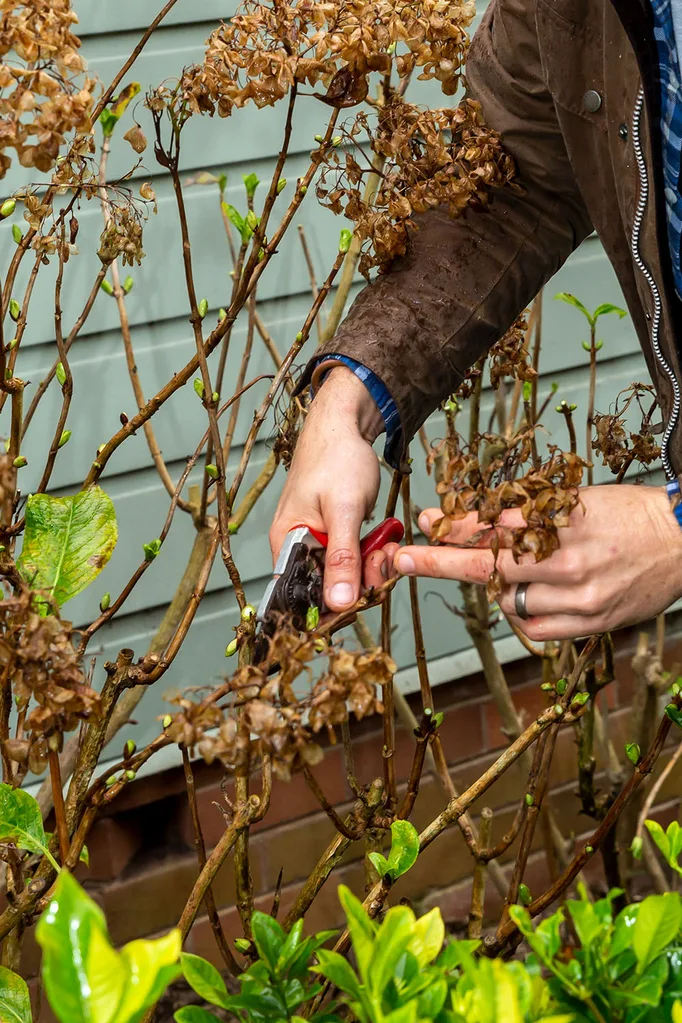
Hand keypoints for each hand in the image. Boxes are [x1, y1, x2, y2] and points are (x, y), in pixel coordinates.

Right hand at [270, 366, 385, 611]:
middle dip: (360, 581)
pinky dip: (370, 553)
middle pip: (326, 587)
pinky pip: (351, 557)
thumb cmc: (337, 459)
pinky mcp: (332, 533)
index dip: (333, 606)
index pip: (302, 596)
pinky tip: (383, 540)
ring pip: (343, 573)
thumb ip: (342, 558)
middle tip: (383, 558)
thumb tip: (338, 603)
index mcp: (286, 543)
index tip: (364, 599)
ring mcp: (315, 540)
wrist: (346, 425)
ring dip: (369, 565)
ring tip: (385, 544)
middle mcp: (295, 546)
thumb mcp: (344, 510)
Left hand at [393, 484, 681, 640]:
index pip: (494, 524)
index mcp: (565, 520)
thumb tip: (471, 523)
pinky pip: (531, 626)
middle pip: (487, 564)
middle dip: (439, 561)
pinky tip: (533, 597)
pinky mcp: (591, 623)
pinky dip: (521, 612)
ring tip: (522, 571)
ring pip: (506, 599)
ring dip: (498, 586)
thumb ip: (527, 514)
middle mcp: (569, 559)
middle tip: (402, 560)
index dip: (454, 525)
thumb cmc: (627, 515)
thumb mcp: (576, 499)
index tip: (424, 523)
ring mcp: (579, 595)